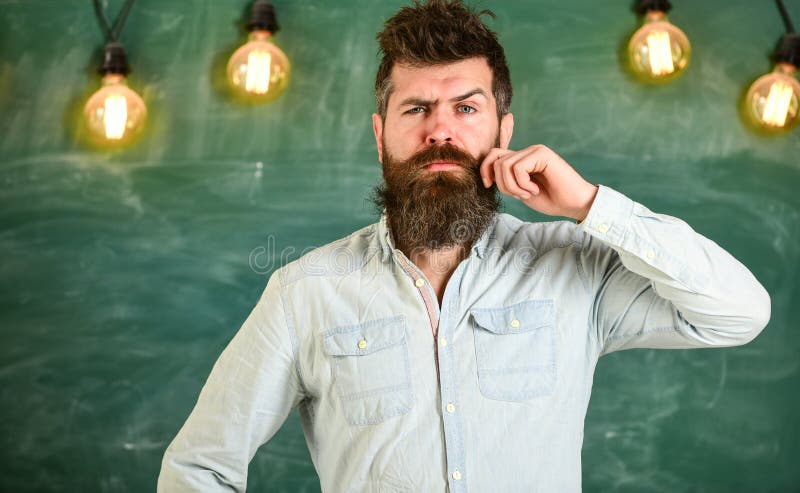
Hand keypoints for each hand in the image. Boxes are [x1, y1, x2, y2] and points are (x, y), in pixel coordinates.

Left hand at [480, 144, 598, 221]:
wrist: (573, 204)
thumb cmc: (550, 199)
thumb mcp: (520, 191)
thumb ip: (507, 180)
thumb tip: (487, 175)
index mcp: (521, 159)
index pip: (493, 155)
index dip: (485, 169)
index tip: (488, 185)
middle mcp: (527, 151)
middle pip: (496, 160)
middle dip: (502, 184)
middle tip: (519, 195)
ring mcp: (535, 150)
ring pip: (504, 165)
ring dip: (513, 186)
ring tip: (528, 193)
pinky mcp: (542, 154)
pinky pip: (518, 168)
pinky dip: (523, 184)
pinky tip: (535, 190)